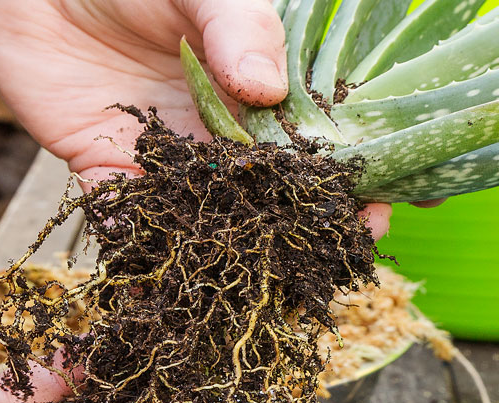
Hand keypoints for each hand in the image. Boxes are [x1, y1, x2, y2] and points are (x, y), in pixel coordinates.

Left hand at [0, 0, 393, 237]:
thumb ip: (240, 27)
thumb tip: (266, 90)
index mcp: (261, 93)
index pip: (321, 142)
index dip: (357, 176)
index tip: (387, 205)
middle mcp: (224, 136)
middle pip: (277, 194)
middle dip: (309, 228)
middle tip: (338, 254)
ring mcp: (172, 158)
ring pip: (215, 216)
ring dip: (238, 250)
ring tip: (266, 280)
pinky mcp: (111, 168)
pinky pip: (131, 216)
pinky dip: (144, 241)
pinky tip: (169, 267)